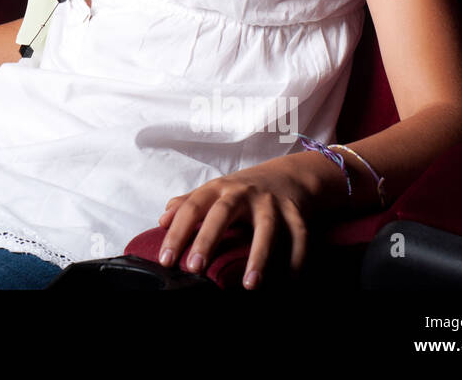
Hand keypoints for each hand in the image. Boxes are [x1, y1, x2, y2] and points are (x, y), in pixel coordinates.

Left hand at [156, 157, 321, 289]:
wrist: (288, 175)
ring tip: (250, 286)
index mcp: (218, 188)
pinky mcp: (297, 214)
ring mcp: (271, 203)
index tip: (166, 260)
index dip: (177, 232)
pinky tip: (288, 284)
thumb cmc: (243, 190)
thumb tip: (161, 221)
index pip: (192, 208)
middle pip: (223, 213)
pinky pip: (299, 239)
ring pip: (266, 228)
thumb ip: (188, 204)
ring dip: (259, 257)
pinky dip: (296, 262)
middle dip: (207, 239)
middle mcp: (243, 193)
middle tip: (194, 268)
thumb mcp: (214, 191)